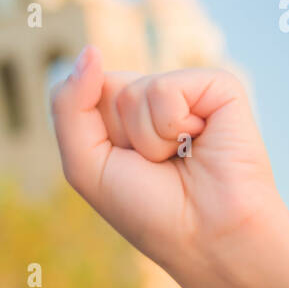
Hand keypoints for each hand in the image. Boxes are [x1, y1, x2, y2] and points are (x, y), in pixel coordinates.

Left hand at [49, 46, 282, 278]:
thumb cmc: (148, 210)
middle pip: (107, 87)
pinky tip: (198, 143)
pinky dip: (173, 125)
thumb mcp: (86, 164)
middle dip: (119, 134)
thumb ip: (69, 106)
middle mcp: (155, 101)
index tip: (123, 167)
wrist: (207, 237)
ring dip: (147, 137)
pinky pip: (166, 88)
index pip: (83, 93)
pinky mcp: (218, 87)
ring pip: (133, 89)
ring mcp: (187, 92)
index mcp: (123, 117)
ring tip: (179, 158)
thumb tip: (91, 49)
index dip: (93, 133)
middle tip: (155, 166)